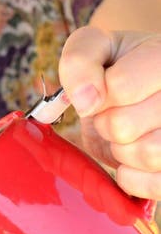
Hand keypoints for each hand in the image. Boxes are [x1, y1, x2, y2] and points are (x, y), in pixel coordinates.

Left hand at [58, 26, 160, 199]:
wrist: (139, 91)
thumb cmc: (116, 67)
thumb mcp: (94, 48)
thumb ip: (80, 61)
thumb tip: (86, 100)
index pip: (118, 87)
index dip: (95, 95)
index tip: (102, 91)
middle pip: (124, 126)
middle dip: (105, 123)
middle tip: (113, 114)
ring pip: (147, 154)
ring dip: (120, 150)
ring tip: (126, 134)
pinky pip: (156, 185)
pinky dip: (132, 177)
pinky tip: (131, 158)